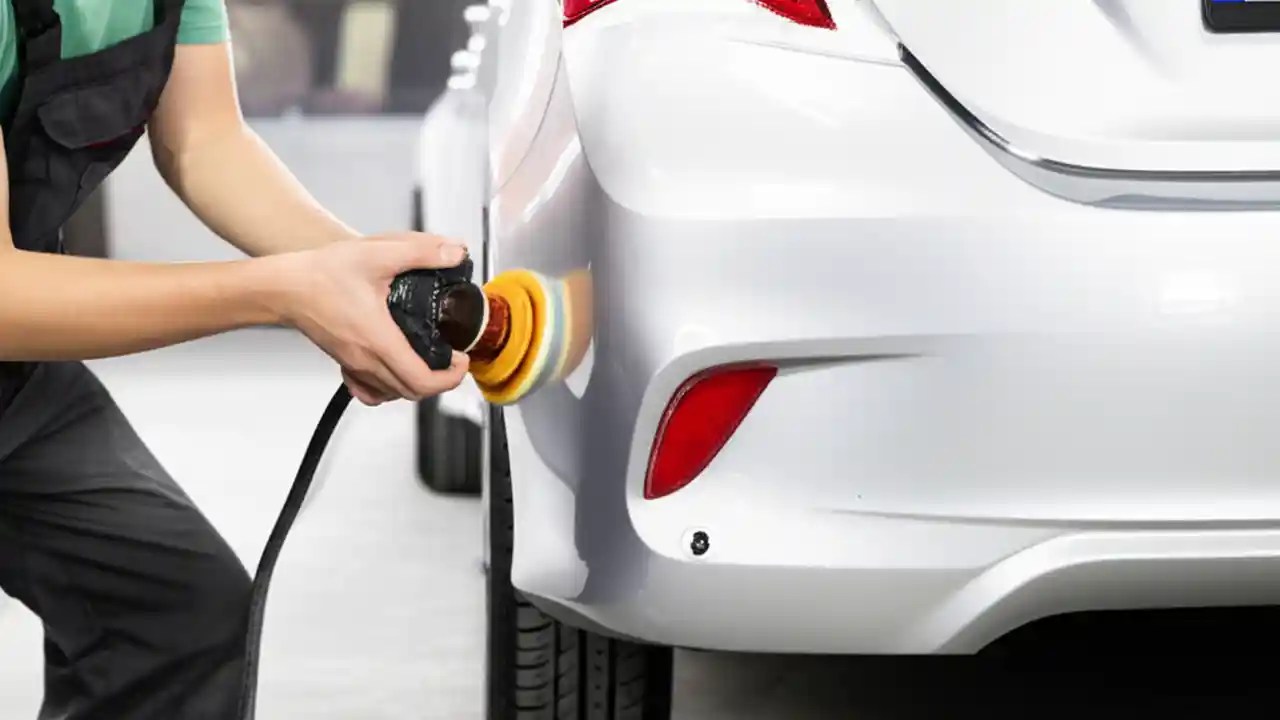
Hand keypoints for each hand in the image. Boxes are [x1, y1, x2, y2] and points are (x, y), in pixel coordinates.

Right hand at [277, 232, 471, 405]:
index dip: (450, 377)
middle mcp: (366, 360)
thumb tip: (455, 252)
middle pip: (412, 392)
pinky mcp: (344, 362)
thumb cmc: (322, 273)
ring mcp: (354, 365)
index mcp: (379, 340)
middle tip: (453, 359)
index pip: (422, 381)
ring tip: (432, 362)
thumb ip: (421, 252)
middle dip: (441, 381)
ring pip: (393, 393)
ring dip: (417, 384)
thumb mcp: (377, 254)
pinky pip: (370, 391)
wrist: (283, 286)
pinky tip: (395, 369)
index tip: (461, 359)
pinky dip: (388, 388)